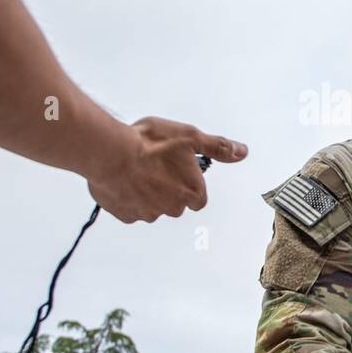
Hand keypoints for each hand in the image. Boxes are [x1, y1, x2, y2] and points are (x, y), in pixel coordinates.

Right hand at [86, 116, 247, 222]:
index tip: (178, 171)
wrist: (110, 152)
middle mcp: (172, 208)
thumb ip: (217, 147)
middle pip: (176, 203)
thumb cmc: (149, 143)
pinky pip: (132, 210)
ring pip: (153, 207)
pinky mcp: (126, 215)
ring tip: (138, 170)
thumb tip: (242, 152)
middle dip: (168, 188)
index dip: (189, 183)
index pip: (198, 198)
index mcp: (191, 193)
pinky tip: (124, 180)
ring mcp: (147, 214)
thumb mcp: (189, 137)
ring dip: (149, 193)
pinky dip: (130, 198)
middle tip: (156, 166)